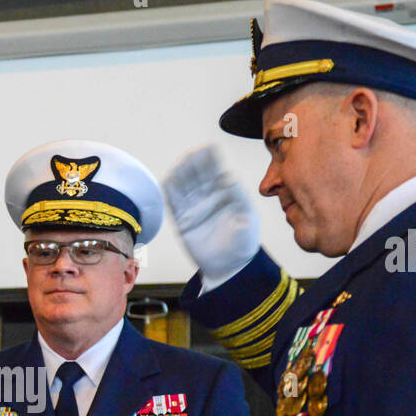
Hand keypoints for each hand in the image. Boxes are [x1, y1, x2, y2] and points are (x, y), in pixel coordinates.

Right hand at [164, 145, 259, 291]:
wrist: (230, 267)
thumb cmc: (244, 242)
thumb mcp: (248, 218)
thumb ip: (239, 197)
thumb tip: (228, 176)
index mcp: (226, 192)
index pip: (216, 171)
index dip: (211, 159)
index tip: (208, 148)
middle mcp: (208, 196)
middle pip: (198, 174)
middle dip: (194, 163)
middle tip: (192, 154)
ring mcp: (194, 207)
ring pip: (184, 185)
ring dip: (180, 174)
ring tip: (179, 165)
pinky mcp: (182, 220)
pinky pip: (173, 203)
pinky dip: (170, 191)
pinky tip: (168, 180)